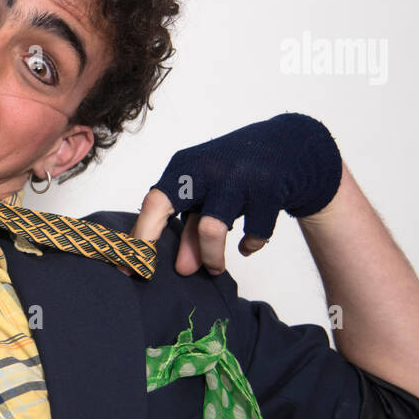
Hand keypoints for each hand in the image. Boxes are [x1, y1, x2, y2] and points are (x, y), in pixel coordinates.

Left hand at [130, 113, 342, 275]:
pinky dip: (250, 244)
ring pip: (210, 229)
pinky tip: (247, 246)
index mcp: (183, 167)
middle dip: (152, 242)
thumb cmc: (237, 174)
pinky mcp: (268, 190)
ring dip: (211, 256)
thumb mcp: (209, 195)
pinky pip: (253, 233)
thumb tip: (182, 269)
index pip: (151, 203)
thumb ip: (191, 229)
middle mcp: (204, 168)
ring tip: (214, 269)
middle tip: (160, 273)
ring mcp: (236, 177)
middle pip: (163, 204)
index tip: (128, 267)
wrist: (291, 145)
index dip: (138, 237)